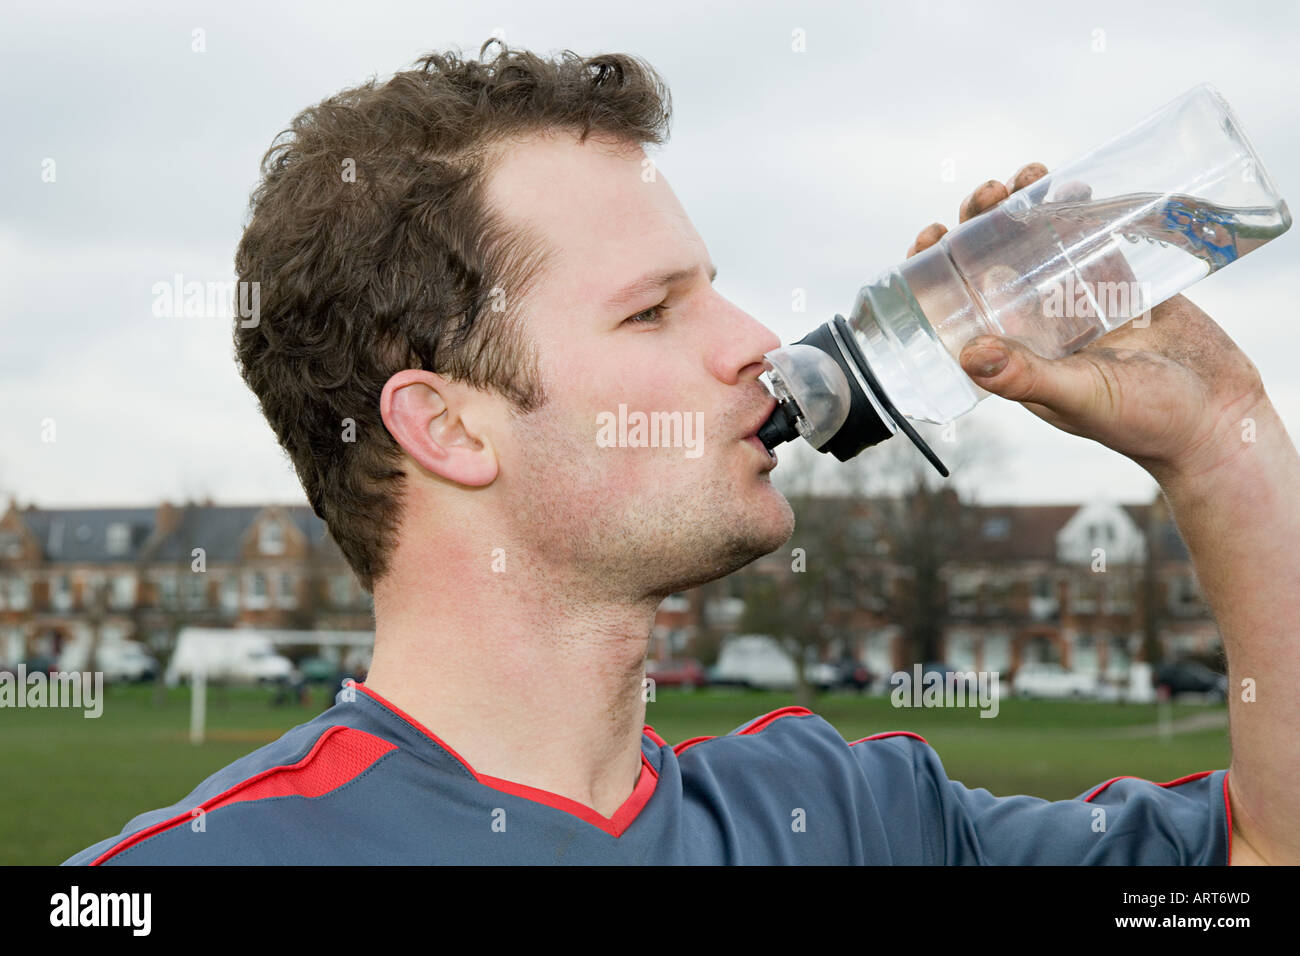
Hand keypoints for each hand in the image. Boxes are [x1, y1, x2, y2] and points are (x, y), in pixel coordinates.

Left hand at [907, 163, 1271, 485]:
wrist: (1219, 417)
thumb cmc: (1144, 422)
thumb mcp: (1081, 396)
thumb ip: (1028, 377)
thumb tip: (969, 353)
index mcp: (1013, 354)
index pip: (958, 305)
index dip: (936, 269)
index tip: (932, 233)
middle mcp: (1036, 326)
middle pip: (992, 263)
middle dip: (982, 223)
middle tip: (990, 191)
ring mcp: (1076, 303)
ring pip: (1037, 245)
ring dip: (1027, 209)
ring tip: (1030, 176)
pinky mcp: (1118, 285)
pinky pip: (1087, 241)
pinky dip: (1077, 213)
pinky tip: (1073, 187)